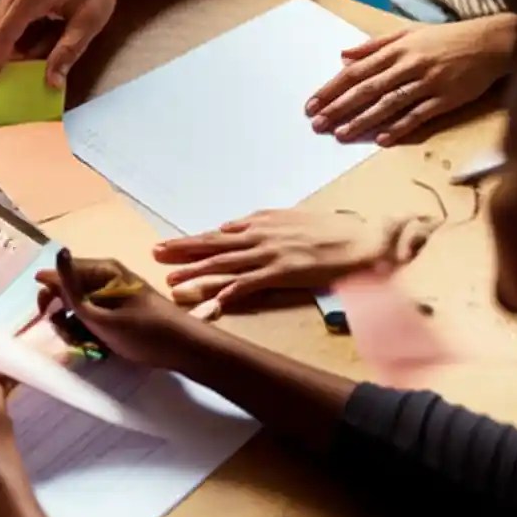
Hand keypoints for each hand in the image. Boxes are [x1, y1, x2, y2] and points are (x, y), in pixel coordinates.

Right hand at [0, 0, 120, 87]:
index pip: (3, 36)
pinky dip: (16, 36)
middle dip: (2, 58)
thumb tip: (52, 82)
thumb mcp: (90, 22)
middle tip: (18, 78)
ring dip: (11, 47)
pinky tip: (38, 39)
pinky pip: (5, 18)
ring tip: (37, 56)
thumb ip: (68, 51)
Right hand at [36, 251, 193, 367]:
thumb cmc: (142, 331)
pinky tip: (96, 347)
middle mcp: (104, 277)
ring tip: (86, 344)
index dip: (48, 296)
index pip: (59, 274)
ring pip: (77, 308)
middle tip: (70, 336)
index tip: (47, 318)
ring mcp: (111, 295)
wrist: (182, 348)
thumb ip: (72, 289)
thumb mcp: (100, 315)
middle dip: (62, 316)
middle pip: (67, 292)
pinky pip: (92, 316)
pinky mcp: (117, 310)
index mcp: (101, 271)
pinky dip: (89, 331)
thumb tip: (57, 253)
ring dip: (74, 327)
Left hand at [154, 209, 437, 305]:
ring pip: (226, 264)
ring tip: (173, 280)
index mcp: (260, 224)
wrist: (361, 239)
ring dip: (198, 272)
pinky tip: (215, 299)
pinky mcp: (285, 271)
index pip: (218, 235)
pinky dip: (233, 290)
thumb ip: (258, 222)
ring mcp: (271, 254)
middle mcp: (260, 237)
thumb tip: (230, 227)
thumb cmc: (328, 230)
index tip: (167, 244)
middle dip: (182, 251)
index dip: (191, 241)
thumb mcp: (288, 218)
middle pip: (213, 245)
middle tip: (155, 254)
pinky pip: (253, 283)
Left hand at [306, 14, 516, 145]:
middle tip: (317, 124)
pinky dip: (399, 127)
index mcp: (396, 50)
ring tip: (341, 135)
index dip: (331, 89)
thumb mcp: (407, 33)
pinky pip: (418, 115)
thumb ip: (373, 45)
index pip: (355, 72)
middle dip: (339, 107)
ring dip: (363, 120)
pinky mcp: (446, 98)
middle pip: (367, 89)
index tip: (312, 104)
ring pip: (389, 104)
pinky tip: (382, 140)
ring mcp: (427, 82)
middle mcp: (408, 65)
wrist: (492, 42)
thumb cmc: (445, 38)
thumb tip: (342, 55)